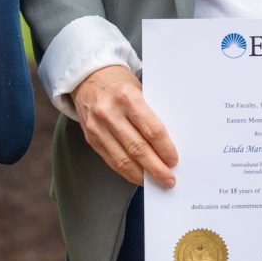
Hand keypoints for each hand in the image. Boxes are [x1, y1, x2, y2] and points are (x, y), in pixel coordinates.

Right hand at [71, 65, 178, 186]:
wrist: (87, 77)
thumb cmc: (118, 83)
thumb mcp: (138, 89)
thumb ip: (150, 114)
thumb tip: (168, 143)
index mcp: (127, 97)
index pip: (151, 129)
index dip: (164, 148)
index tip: (174, 160)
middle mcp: (110, 113)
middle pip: (138, 148)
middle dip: (156, 168)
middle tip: (169, 179)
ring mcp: (97, 127)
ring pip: (123, 160)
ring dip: (142, 175)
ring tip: (155, 182)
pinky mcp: (91, 138)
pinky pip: (111, 161)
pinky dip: (126, 172)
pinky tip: (138, 176)